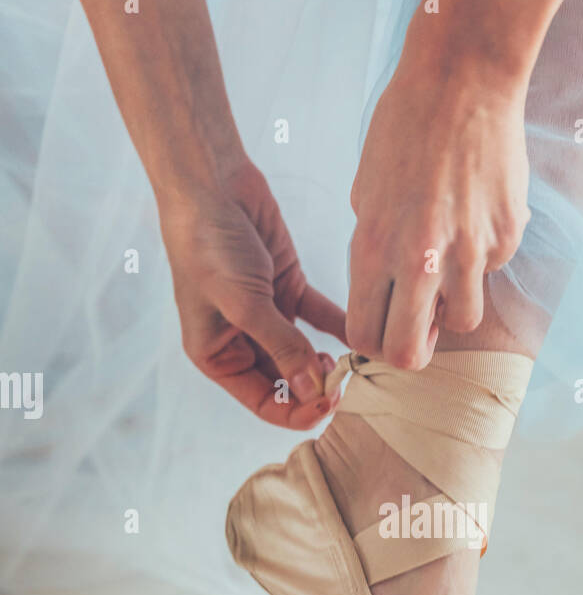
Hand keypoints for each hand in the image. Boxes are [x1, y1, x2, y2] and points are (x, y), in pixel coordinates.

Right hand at [160, 160, 346, 428]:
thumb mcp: (244, 304)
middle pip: (288, 383)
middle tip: (346, 384)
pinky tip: (360, 340)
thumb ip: (282, 348)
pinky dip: (339, 329)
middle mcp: (241, 341)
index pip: (263, 401)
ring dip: (328, 363)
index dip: (296, 410)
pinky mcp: (287, 288)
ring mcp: (267, 316)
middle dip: (315, 388)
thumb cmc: (209, 245)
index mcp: (217, 355)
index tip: (328, 404)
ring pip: (305, 353)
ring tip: (349, 365)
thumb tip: (312, 391)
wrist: (211, 184)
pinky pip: (318, 318)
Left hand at [347, 52, 530, 368]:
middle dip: (413, 350)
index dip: (373, 343)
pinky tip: (475, 210)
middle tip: (419, 327)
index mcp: (373, 247)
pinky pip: (492, 270)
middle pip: (410, 355)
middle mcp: (420, 259)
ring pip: (464, 321)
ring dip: (455, 305)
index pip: (364, 337)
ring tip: (450, 264)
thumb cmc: (405, 126)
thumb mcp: (365, 190)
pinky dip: (483, 254)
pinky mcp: (506, 237)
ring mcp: (468, 252)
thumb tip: (387, 290)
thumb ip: (374, 247)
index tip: (383, 328)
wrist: (464, 78)